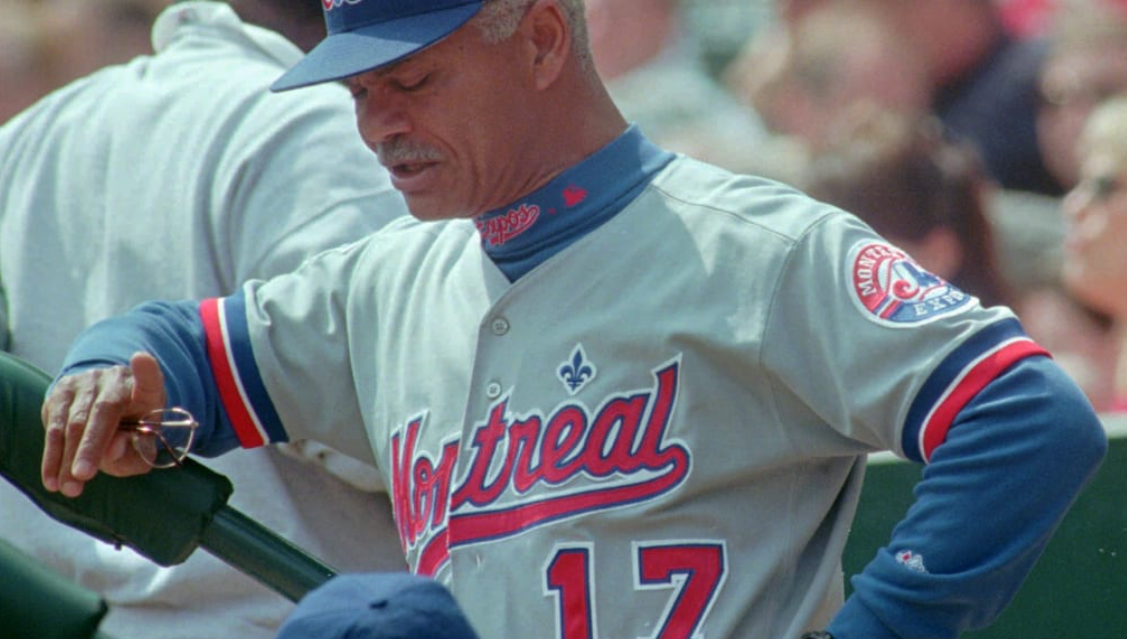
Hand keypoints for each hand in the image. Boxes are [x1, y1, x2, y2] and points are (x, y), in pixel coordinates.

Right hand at [41, 352, 167, 496]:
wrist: (104, 411)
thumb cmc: (131, 431)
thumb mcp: (141, 446)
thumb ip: (135, 451)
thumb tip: (112, 449)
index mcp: (146, 390)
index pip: (150, 380)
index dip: (147, 372)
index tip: (142, 360)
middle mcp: (116, 379)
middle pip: (103, 410)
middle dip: (90, 446)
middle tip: (83, 476)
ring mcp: (86, 381)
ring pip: (72, 420)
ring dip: (66, 457)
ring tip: (68, 488)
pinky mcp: (62, 390)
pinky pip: (53, 425)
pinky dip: (52, 455)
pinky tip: (52, 479)